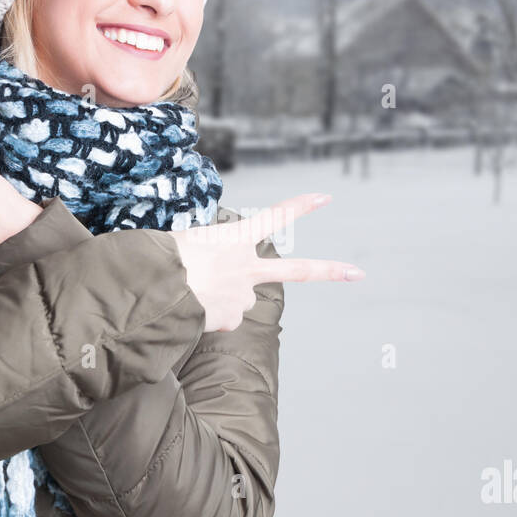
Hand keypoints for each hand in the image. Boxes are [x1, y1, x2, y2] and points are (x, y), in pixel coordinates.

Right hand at [169, 193, 363, 332]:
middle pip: (296, 270)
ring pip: (241, 299)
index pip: (274, 217)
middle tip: (357, 272)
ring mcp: (243, 295)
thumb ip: (203, 248)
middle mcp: (246, 266)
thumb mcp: (183, 238)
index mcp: (234, 237)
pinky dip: (207, 315)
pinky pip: (221, 318)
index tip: (325, 198)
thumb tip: (205, 270)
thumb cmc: (163, 259)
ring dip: (222, 298)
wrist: (158, 289)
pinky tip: (190, 308)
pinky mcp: (232, 318)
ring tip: (192, 292)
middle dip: (328, 271)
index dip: (300, 206)